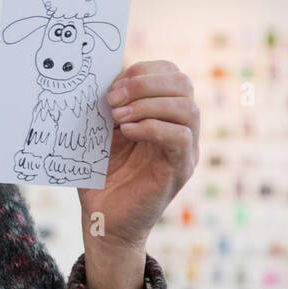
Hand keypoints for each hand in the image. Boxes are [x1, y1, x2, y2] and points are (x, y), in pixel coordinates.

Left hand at [78, 60, 199, 288]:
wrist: (101, 218)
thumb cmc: (100, 175)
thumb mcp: (101, 132)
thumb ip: (109, 106)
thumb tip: (104, 77)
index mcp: (164, 115)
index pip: (173, 74)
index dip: (145, 70)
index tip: (113, 83)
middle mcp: (181, 129)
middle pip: (184, 85)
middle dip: (144, 83)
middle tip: (112, 100)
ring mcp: (184, 150)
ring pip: (187, 108)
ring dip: (147, 105)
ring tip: (116, 118)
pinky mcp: (178, 170)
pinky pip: (179, 137)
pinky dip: (152, 127)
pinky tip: (127, 132)